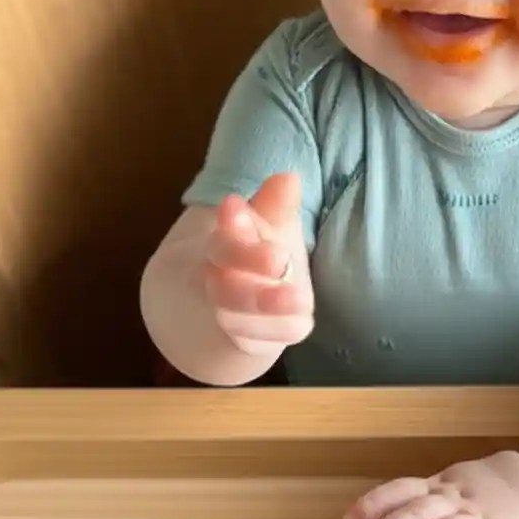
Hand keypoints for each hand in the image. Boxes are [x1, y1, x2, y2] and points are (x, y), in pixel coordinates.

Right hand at [204, 172, 313, 356]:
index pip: (222, 240)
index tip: (233, 205)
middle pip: (224, 279)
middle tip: (280, 258)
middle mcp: (216, 283)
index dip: (232, 225)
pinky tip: (303, 321)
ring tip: (298, 299)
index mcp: (220, 249)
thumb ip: (274, 207)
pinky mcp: (245, 341)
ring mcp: (227, 316)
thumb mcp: (263, 230)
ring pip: (236, 315)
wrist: (216, 312)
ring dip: (266, 307)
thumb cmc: (248, 260)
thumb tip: (289, 177)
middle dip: (249, 266)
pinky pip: (258, 341)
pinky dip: (278, 332)